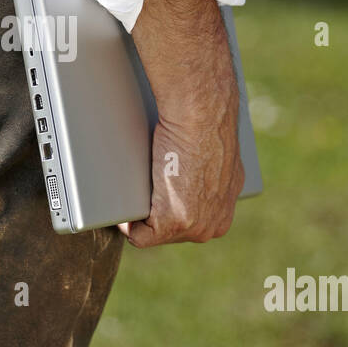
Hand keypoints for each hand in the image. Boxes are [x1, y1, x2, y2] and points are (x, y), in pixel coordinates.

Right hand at [119, 0, 243, 247]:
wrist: (201, 110)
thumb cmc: (202, 116)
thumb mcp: (212, 144)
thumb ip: (205, 160)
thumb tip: (188, 153)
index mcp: (227, 201)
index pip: (189, 215)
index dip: (164, 202)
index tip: (151, 189)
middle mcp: (217, 221)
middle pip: (171, 230)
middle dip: (149, 211)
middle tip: (136, 185)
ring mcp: (196, 227)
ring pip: (154, 232)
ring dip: (138, 213)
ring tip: (130, 186)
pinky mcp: (173, 223)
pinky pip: (140, 237)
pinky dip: (125, 223)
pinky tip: (121, 200)